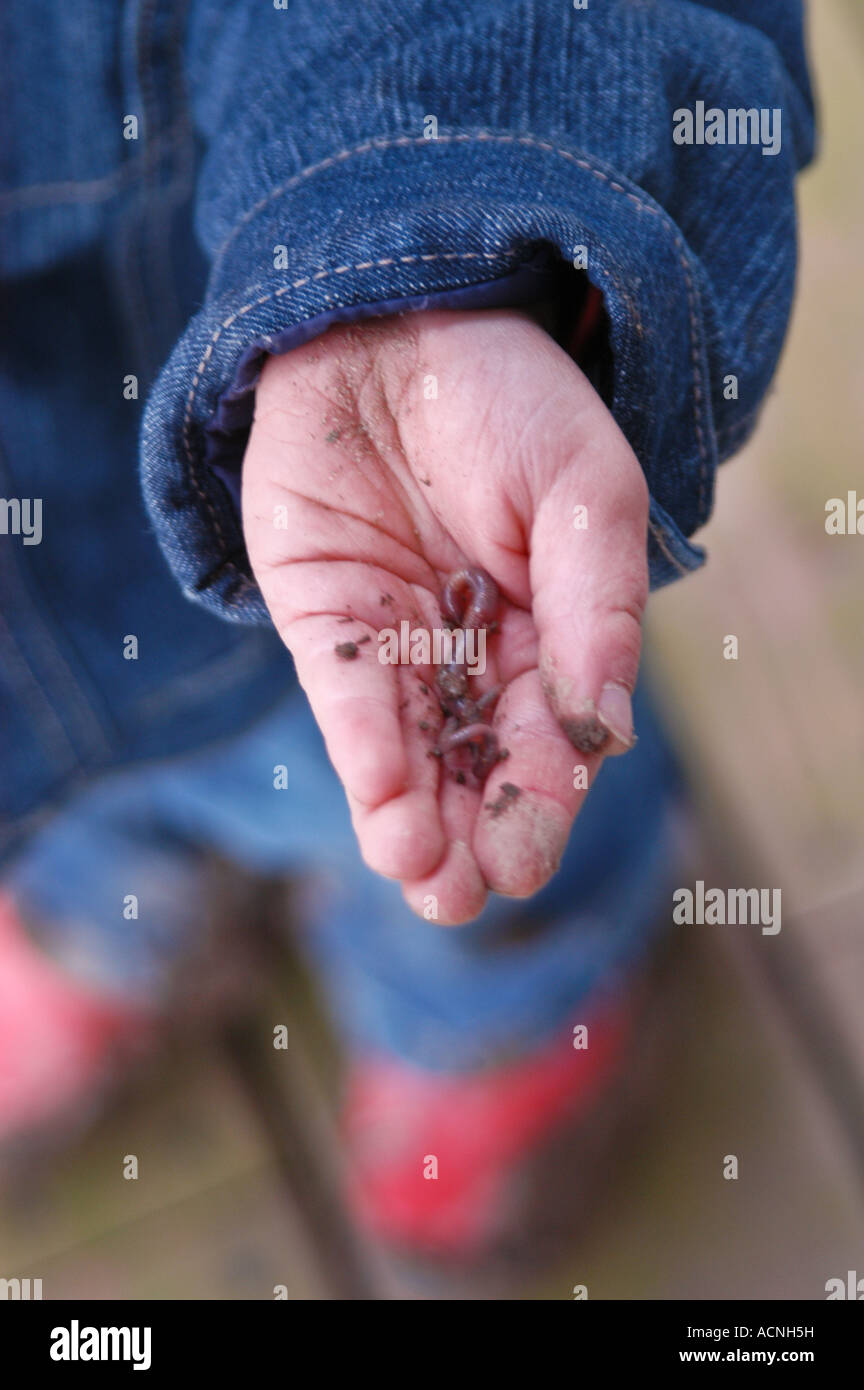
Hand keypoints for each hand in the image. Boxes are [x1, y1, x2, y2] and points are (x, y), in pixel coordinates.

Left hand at [243, 309, 647, 923]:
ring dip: (413, 822)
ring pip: (405, 753)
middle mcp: (469, 653)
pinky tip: (384, 809)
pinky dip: (363, 753)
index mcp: (548, 633)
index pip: (550, 739)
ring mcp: (392, 642)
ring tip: (425, 884)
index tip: (529, 857)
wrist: (398, 314)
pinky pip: (342, 698)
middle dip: (471, 837)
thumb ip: (597, 608)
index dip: (541, 800)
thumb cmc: (511, 400)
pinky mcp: (322, 620)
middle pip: (473, 766)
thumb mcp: (586, 494)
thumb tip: (606, 730)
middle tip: (467, 899)